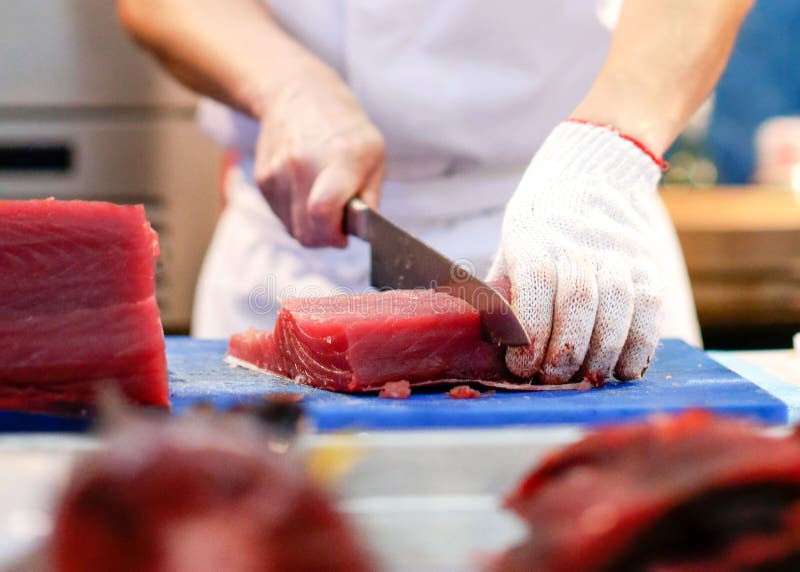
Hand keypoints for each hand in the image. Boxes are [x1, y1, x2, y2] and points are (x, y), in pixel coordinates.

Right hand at [254, 72, 384, 246]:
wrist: (297, 94)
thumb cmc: (344, 127)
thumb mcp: (374, 153)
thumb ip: (371, 197)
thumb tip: (367, 232)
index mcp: (338, 158)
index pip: (323, 211)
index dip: (334, 235)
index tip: (344, 236)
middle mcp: (302, 164)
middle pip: (307, 232)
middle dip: (325, 238)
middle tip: (338, 224)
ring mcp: (277, 173)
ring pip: (293, 230)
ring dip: (311, 228)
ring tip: (323, 202)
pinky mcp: (262, 180)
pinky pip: (282, 218)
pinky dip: (297, 216)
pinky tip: (307, 192)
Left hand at [490, 121, 663, 384]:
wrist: (594, 174)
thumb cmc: (540, 222)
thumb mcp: (510, 244)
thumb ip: (501, 292)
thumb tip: (482, 343)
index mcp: (534, 238)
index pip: (537, 287)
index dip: (531, 333)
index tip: (522, 365)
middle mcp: (578, 245)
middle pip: (578, 305)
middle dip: (564, 354)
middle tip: (551, 378)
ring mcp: (618, 255)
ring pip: (617, 310)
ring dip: (600, 355)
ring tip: (585, 379)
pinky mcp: (647, 267)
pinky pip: (649, 312)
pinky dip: (638, 347)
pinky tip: (621, 369)